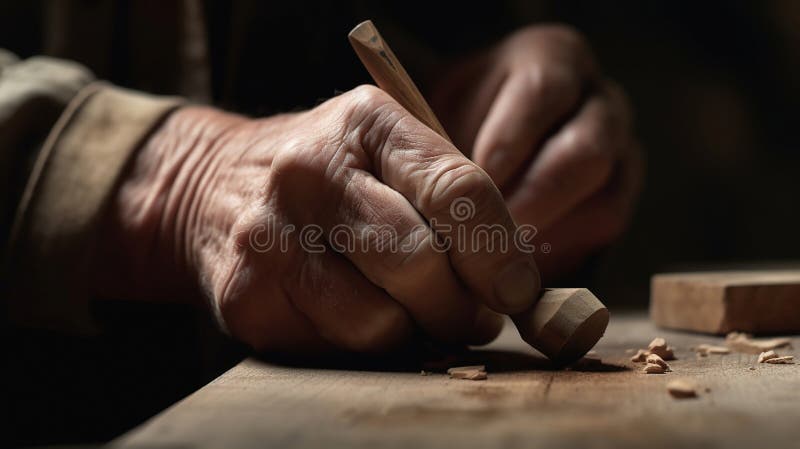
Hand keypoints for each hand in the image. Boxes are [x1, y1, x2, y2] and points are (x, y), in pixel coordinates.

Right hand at [98, 86, 541, 353]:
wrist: (215, 185)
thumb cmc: (331, 175)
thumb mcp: (388, 153)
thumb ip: (451, 201)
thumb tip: (514, 285)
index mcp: (365, 122)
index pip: (456, 191)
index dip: (501, 253)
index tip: (518, 290)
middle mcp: (309, 173)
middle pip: (418, 264)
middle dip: (459, 307)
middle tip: (471, 315)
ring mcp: (269, 237)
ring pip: (378, 321)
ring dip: (412, 331)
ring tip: (410, 313)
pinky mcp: (246, 297)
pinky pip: (335, 348)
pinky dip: (362, 343)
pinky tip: (355, 313)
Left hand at [432, 25, 642, 280]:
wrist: (477, 135)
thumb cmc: (453, 119)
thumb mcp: (438, 109)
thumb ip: (439, 138)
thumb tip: (439, 193)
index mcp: (553, 60)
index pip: (541, 93)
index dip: (504, 143)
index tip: (469, 183)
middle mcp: (600, 102)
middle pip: (585, 153)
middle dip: (531, 202)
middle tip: (486, 236)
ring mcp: (620, 152)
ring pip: (604, 200)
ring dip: (548, 236)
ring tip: (499, 260)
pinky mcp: (619, 198)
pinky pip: (603, 231)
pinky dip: (561, 254)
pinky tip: (519, 266)